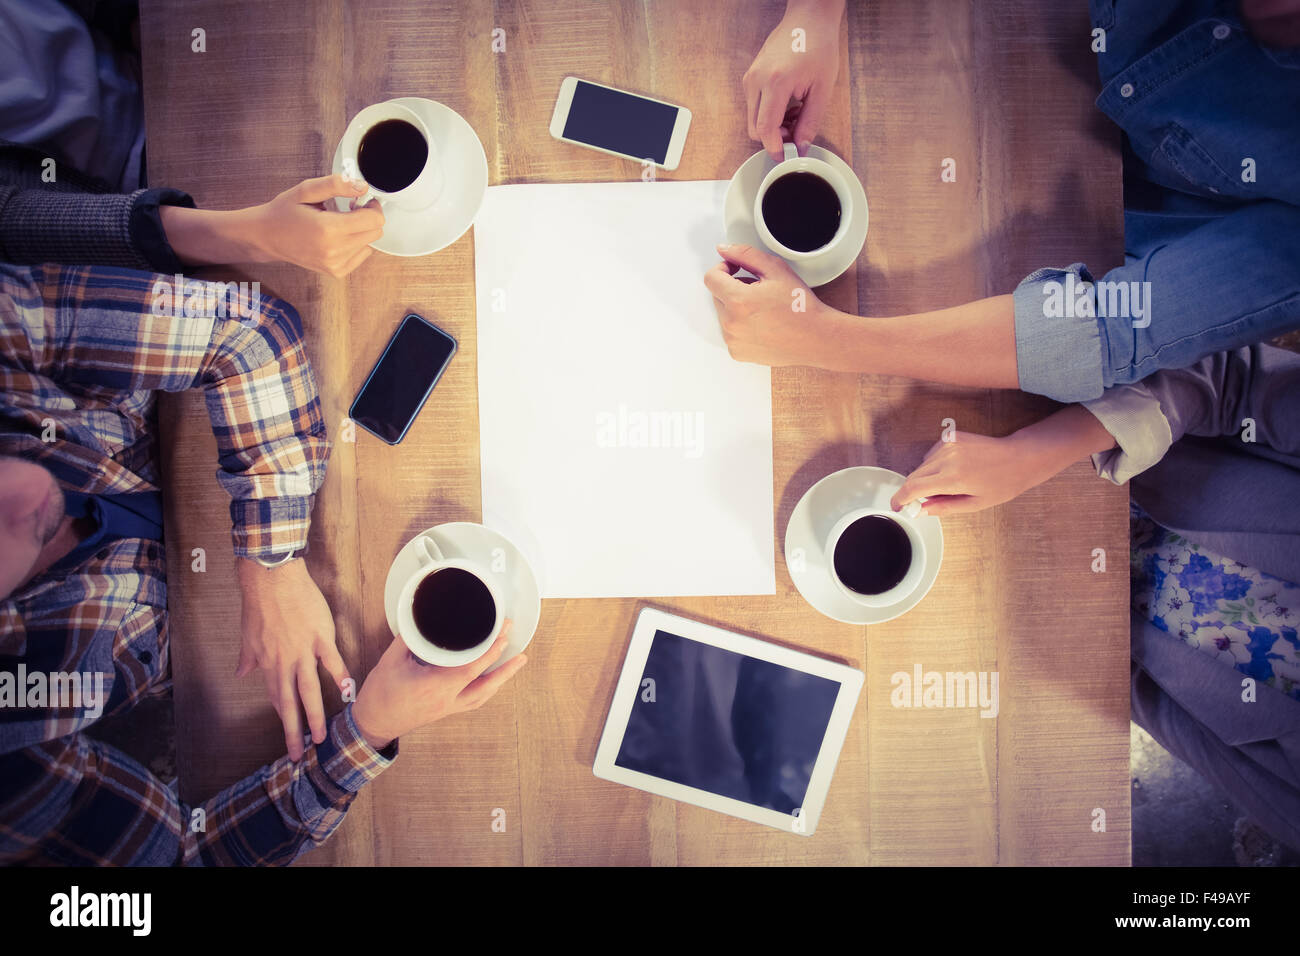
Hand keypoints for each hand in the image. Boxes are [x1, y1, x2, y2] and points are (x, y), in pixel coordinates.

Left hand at [236, 558, 350, 760]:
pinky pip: (332, 662)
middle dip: (295, 732)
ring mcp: (304, 652)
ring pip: (310, 691)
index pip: (276, 699)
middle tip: (300, 754)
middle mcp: (285, 663)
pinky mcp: (321, 637)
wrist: (271, 579)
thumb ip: (247, 658)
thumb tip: (240, 673)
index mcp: (268, 664)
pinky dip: (341, 678)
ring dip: (316, 716)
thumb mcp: (247, 635)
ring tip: (322, 737)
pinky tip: (349, 693)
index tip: (288, 739)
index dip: (282, 721)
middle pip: (290, 704)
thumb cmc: (259, 605)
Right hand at [244, 174, 385, 277]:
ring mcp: (335, 264)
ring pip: (369, 244)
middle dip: (367, 217)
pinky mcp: (336, 271)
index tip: (361, 200)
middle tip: (349, 209)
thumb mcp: (306, 190)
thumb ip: (335, 185)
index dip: (372, 206)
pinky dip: (355, 244)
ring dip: (360, 231)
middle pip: (375, 232)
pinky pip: (361, 255)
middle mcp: (334, 251)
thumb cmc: (284, 212)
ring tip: (338, 223)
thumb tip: (362, 187)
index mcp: (328, 229)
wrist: (266, 236)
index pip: (374, 220)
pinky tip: (338, 237)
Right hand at [351, 621, 526, 749]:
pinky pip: (474, 700)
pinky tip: (494, 680)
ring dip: (502, 679)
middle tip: (521, 651)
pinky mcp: (446, 711)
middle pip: (486, 685)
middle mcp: (447, 699)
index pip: (473, 667)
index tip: (504, 632)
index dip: (492, 649)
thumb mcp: (391, 660)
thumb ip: (410, 638)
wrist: (373, 724)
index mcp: (436, 685)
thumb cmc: (380, 695)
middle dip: (506, 667)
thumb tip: (421, 618)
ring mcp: (448, 708)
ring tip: (517, 663)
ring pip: (483, 696)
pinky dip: (487, 688)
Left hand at [704, 242, 836, 366]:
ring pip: (723, 314)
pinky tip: (762, 324)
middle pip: (716, 296)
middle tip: (759, 290)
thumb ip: (745, 254)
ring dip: (736, 307)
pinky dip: (740, 326)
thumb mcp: (776, 269)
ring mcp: (733, 341)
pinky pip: (730, 332)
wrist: (816, 337)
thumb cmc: (801, 306)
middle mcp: (731, 324)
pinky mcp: (738, 353)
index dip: (723, 268)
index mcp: (738, 301)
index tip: (735, 269)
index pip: (711, 278)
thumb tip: (724, 249)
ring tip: (763, 308)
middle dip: (733, 288)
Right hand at [743, 0, 844, 159]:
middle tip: (796, 134)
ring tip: (795, 115)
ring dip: (772, 126)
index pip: (765, 128)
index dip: (774, 148)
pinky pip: (754, 106)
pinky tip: (787, 105)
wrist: (808, 18)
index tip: (785, 157)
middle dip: (774, 138)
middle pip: (754, 128)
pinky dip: (769, 114)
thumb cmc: (817, 44)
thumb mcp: (822, 88)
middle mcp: (756, 80)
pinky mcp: (750, 77)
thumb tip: (801, 145)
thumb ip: (810, 121)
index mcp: (776, 82)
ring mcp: (750, 78)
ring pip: (753, 119)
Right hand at [890, 431, 1051, 516]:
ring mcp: (948, 444)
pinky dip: (935, 465)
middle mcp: (948, 458)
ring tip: (949, 484)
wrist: (1019, 457)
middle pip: (914, 476)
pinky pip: (931, 455)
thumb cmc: (1002, 483)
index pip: (913, 488)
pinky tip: (953, 469)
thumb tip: (920, 511)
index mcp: (954, 478)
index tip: (897, 506)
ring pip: (922, 465)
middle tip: (925, 502)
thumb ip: (943, 507)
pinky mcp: (951, 436)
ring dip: (926, 477)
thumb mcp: (974, 503)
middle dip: (914, 491)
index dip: (900, 499)